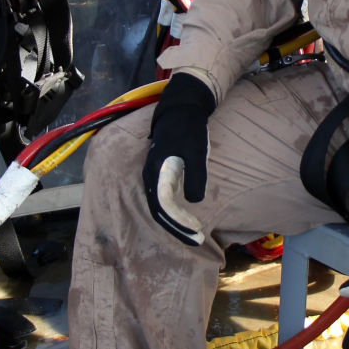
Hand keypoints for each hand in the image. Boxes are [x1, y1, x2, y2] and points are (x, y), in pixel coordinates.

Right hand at [142, 74, 215, 245]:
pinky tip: (186, 216)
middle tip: (197, 240)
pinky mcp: (160, 174)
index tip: (197, 232)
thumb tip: (194, 200)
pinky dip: (174, 212)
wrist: (181, 108)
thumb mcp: (196, 152)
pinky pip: (163, 200)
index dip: (179, 223)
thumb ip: (195, 176)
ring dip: (175, 222)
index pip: (164, 207)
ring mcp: (154, 176)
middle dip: (177, 229)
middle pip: (159, 212)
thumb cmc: (189, 130)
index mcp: (156, 173)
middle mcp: (150, 177)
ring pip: (160, 207)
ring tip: (193, 233)